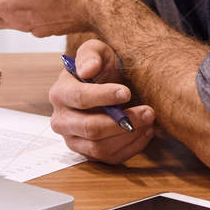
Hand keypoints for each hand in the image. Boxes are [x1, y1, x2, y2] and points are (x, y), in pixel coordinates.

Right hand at [48, 39, 155, 163]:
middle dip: (122, 121)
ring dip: (129, 136)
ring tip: (149, 120)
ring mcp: (74, 140)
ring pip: (100, 148)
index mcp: (60, 93)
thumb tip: (88, 70)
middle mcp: (61, 121)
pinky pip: (110, 158)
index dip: (104, 96)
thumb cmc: (100, 67)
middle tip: (148, 111)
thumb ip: (90, 55)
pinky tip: (145, 131)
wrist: (105, 85)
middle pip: (90, 129)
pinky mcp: (89, 153)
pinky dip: (131, 147)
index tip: (127, 92)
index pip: (79, 98)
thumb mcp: (96, 51)